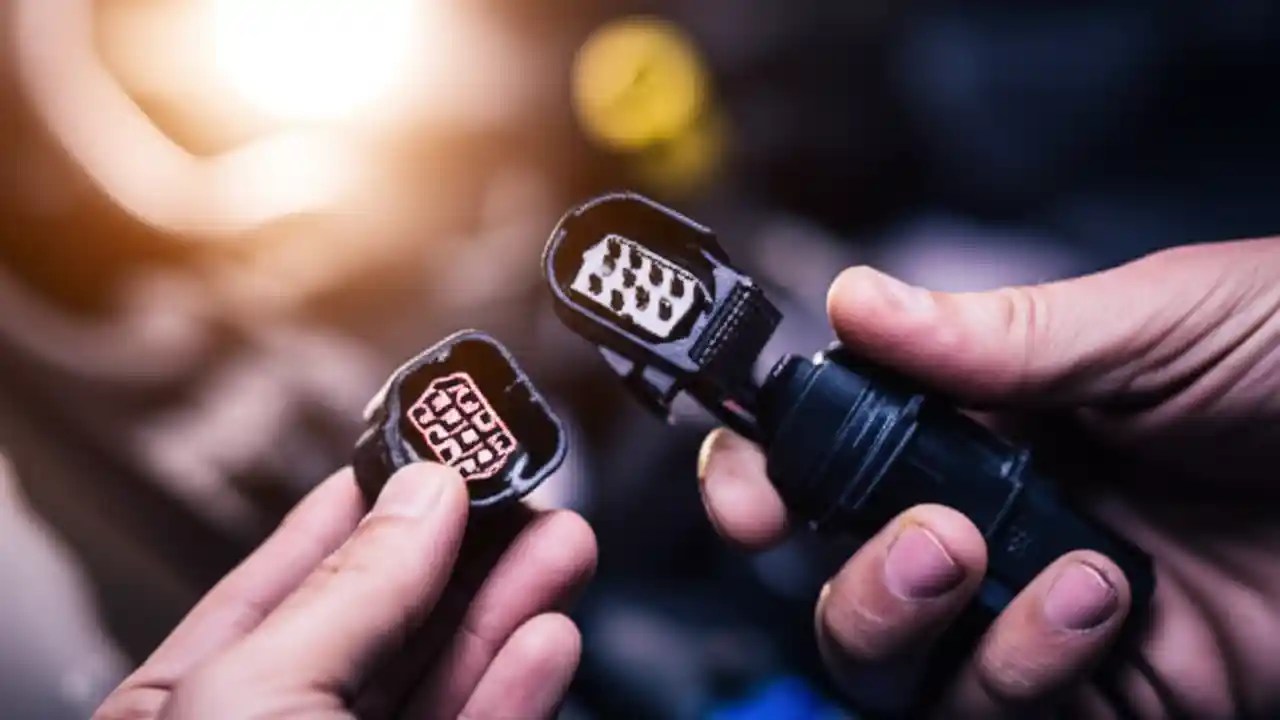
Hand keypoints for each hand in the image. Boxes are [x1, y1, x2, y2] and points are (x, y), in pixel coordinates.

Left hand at [95, 464, 595, 718]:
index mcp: (194, 708)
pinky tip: (547, 639)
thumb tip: (420, 492)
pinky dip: (519, 689)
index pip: (286, 575)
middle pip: (383, 621)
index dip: (365, 502)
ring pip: (442, 681)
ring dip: (508, 608)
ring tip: (563, 543)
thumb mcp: (262, 702)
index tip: (435, 449)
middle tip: (524, 490)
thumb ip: (350, 591)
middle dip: (462, 549)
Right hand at [698, 239, 1279, 716]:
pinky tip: (1100, 607)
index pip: (836, 452)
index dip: (770, 476)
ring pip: (904, 667)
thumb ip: (998, 335)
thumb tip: (854, 303)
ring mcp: (1045, 612)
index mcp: (992, 416)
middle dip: (856, 577)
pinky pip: (1004, 708)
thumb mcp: (1160, 324)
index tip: (751, 498)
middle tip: (928, 540)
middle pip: (846, 579)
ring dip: (930, 629)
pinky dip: (1025, 669)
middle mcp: (1000, 517)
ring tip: (1028, 564)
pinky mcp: (1110, 690)